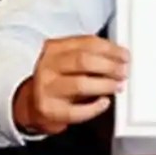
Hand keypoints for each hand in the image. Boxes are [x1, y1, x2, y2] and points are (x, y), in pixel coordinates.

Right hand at [13, 36, 127, 135]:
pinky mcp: (50, 110)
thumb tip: (118, 57)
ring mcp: (47, 89)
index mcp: (54, 49)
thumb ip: (88, 55)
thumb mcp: (66, 61)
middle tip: (123, 71)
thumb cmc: (56, 80)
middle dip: (109, 65)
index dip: (110, 49)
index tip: (124, 55)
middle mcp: (48, 67)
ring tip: (117, 86)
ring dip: (105, 85)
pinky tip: (104, 103)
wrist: (31, 105)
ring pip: (81, 84)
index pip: (86, 43)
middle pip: (83, 61)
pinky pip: (77, 110)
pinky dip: (95, 107)